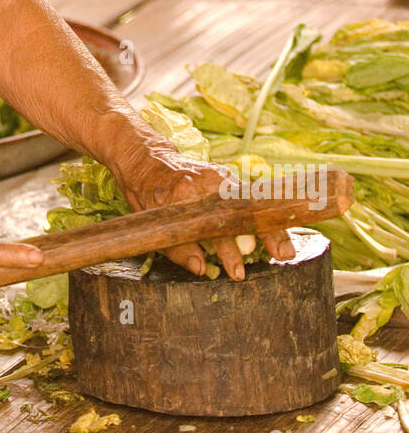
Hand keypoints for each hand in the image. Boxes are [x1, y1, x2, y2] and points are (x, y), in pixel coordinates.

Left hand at [110, 137, 294, 280]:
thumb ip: (178, 248)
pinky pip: (250, 195)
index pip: (213, 227)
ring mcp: (220, 176)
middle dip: (266, 234)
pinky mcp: (227, 176)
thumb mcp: (153, 223)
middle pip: (244, 210)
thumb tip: (202, 270)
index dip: (227, 253)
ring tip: (285, 249)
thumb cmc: (148, 194)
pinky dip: (264, 213)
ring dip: (271, 224)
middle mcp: (208, 183)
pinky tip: (276, 228)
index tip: (237, 272)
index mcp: (186, 194)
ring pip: (253, 202)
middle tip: (283, 256)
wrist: (148, 159)